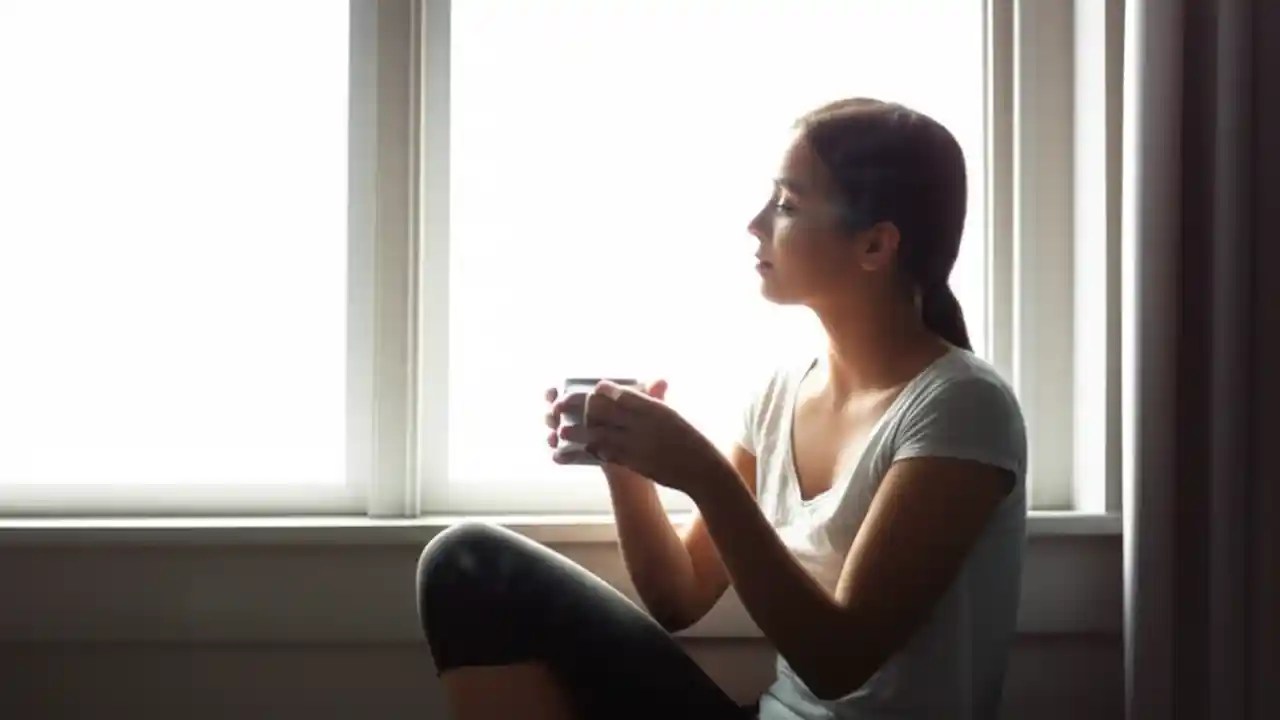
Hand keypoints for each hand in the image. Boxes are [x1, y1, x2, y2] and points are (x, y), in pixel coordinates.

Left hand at [558, 380, 725, 496]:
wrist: (701, 468)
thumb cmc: (687, 439)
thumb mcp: (670, 415)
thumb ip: (651, 401)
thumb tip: (634, 389)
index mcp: (654, 407)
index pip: (621, 393)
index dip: (602, 390)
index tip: (592, 389)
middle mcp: (644, 423)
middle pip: (604, 410)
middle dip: (579, 407)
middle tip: (561, 407)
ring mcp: (639, 444)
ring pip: (600, 434)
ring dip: (578, 432)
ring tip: (561, 432)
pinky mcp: (636, 463)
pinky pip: (608, 455)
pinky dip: (592, 451)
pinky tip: (583, 450)